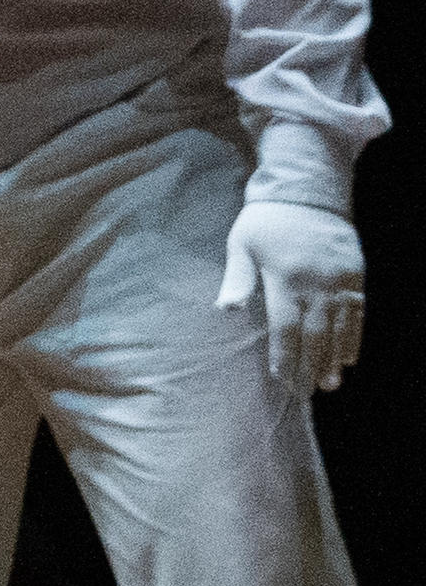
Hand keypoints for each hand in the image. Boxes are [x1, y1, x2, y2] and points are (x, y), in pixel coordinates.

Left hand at [218, 200, 366, 393]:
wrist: (308, 193)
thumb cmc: (266, 222)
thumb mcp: (242, 245)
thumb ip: (237, 278)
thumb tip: (226, 309)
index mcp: (285, 277)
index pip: (285, 326)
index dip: (285, 355)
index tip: (283, 379)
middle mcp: (317, 282)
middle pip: (315, 332)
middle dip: (310, 364)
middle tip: (306, 393)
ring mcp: (341, 279)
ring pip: (340, 326)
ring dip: (334, 357)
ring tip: (329, 384)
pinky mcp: (356, 274)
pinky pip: (359, 312)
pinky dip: (354, 336)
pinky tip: (348, 357)